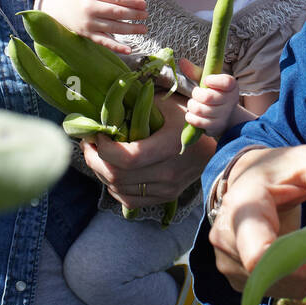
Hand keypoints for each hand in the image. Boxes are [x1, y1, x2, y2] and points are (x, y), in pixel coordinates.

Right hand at [39, 0, 146, 52]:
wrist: (62, 8)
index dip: (132, 1)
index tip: (144, 4)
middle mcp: (90, 8)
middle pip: (116, 12)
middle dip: (134, 15)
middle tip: (146, 15)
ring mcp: (89, 23)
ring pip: (113, 28)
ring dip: (131, 29)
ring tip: (144, 29)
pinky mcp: (88, 35)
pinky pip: (104, 42)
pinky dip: (117, 47)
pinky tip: (129, 50)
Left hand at [81, 90, 211, 208]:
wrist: (216, 143)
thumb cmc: (189, 117)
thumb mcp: (167, 103)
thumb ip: (140, 105)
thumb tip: (106, 107)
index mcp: (169, 146)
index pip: (128, 158)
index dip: (105, 149)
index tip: (98, 134)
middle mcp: (169, 172)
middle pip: (118, 176)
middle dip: (94, 159)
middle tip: (89, 143)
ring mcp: (168, 188)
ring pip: (119, 190)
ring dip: (101, 173)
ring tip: (97, 155)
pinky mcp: (166, 196)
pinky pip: (130, 200)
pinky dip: (114, 188)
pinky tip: (111, 172)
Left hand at [180, 58, 240, 136]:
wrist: (223, 116)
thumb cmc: (213, 93)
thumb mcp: (207, 81)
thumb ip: (195, 71)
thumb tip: (182, 61)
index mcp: (231, 86)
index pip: (226, 82)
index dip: (213, 81)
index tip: (207, 80)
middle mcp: (231, 100)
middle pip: (207, 97)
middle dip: (196, 94)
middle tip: (196, 94)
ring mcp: (224, 115)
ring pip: (200, 110)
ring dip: (192, 106)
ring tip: (193, 104)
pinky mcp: (216, 127)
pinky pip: (198, 122)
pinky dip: (190, 117)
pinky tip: (192, 114)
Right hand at [208, 145, 305, 300]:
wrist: (247, 179)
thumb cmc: (280, 169)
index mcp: (242, 208)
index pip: (259, 257)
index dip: (300, 268)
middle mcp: (227, 239)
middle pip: (277, 276)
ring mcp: (228, 262)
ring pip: (281, 286)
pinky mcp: (239, 278)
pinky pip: (278, 289)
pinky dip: (300, 279)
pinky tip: (305, 256)